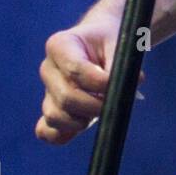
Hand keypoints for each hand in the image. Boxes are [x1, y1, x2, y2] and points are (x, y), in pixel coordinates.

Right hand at [36, 14, 135, 144]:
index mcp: (60, 45)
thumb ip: (120, 64)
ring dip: (82, 121)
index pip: (75, 71)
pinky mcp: (50, 109)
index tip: (126, 84)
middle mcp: (48, 69)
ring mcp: (46, 91)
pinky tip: (85, 124)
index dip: (102, 84)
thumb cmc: (110, 40)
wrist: (100, 43)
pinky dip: (64, 134)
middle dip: (96, 106)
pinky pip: (46, 131)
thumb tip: (130, 86)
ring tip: (102, 109)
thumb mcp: (118, 42)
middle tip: (117, 103)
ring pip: (55, 117)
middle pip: (66, 98)